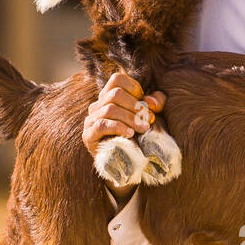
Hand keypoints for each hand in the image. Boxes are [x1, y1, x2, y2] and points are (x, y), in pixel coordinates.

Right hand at [82, 72, 165, 195]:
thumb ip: (155, 103)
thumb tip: (151, 102)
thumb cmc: (139, 137)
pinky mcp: (88, 135)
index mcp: (109, 96)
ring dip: (130, 118)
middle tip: (149, 121)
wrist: (127, 164)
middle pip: (115, 94)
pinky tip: (130, 134)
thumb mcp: (150, 116)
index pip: (117, 79)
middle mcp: (97, 105)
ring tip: (143, 129)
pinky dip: (119, 127)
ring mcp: (91, 120)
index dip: (134, 88)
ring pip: (110, 109)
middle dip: (135, 107)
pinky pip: (102, 125)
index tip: (145, 105)